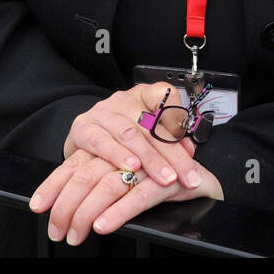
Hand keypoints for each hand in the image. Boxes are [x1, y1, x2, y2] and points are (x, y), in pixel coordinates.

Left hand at [30, 147, 223, 246]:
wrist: (202, 174)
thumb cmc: (159, 173)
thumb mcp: (124, 170)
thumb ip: (99, 177)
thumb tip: (66, 205)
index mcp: (111, 142)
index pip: (75, 164)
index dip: (54, 185)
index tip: (38, 207)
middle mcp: (125, 147)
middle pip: (86, 174)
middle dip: (67, 206)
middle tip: (58, 231)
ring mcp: (146, 161)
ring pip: (108, 183)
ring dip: (87, 213)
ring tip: (76, 234)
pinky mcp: (166, 178)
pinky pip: (137, 195)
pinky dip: (118, 212)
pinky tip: (103, 226)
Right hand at [60, 82, 200, 192]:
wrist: (84, 140)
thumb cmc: (122, 139)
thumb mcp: (147, 134)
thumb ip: (169, 141)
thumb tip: (189, 152)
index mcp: (143, 96)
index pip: (165, 95)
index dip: (179, 117)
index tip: (191, 143)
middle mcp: (122, 100)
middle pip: (151, 124)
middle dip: (172, 154)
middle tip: (187, 177)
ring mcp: (101, 113)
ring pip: (129, 134)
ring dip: (150, 159)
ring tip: (165, 178)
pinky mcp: (83, 128)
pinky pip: (101, 141)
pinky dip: (117, 155)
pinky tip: (131, 167)